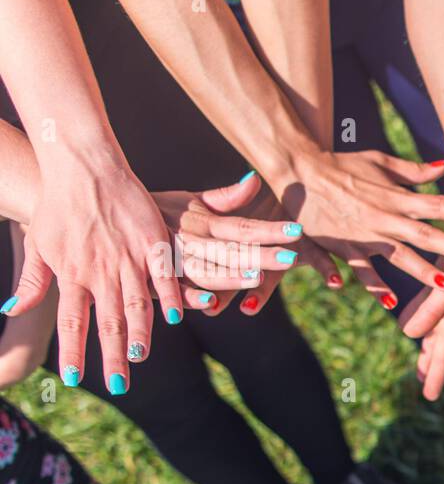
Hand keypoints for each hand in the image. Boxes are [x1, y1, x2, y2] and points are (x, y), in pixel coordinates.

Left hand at [12, 156, 178, 391]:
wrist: (83, 168)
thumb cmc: (57, 205)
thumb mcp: (38, 244)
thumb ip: (33, 281)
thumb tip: (11, 310)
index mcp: (72, 275)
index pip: (71, 323)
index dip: (74, 352)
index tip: (75, 379)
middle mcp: (100, 272)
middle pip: (107, 323)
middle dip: (111, 358)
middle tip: (118, 387)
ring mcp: (127, 258)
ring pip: (135, 305)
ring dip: (138, 335)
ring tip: (138, 358)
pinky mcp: (151, 242)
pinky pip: (162, 277)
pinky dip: (168, 298)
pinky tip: (173, 319)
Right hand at [151, 173, 321, 318]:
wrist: (104, 214)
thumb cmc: (156, 209)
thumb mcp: (190, 200)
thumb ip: (225, 197)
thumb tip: (256, 180)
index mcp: (202, 222)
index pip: (243, 227)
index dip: (270, 230)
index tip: (298, 231)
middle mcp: (190, 240)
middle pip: (232, 250)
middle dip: (262, 255)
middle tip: (293, 257)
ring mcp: (171, 260)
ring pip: (206, 271)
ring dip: (231, 276)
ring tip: (258, 276)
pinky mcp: (152, 279)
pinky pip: (172, 290)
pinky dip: (189, 296)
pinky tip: (210, 302)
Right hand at [271, 148, 443, 307]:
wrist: (299, 170)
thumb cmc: (341, 163)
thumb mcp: (379, 162)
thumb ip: (412, 171)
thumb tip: (442, 167)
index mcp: (395, 196)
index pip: (437, 204)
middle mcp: (384, 217)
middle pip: (426, 234)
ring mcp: (365, 235)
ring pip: (400, 257)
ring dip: (424, 272)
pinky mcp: (344, 247)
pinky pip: (361, 270)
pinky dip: (374, 285)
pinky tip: (390, 302)